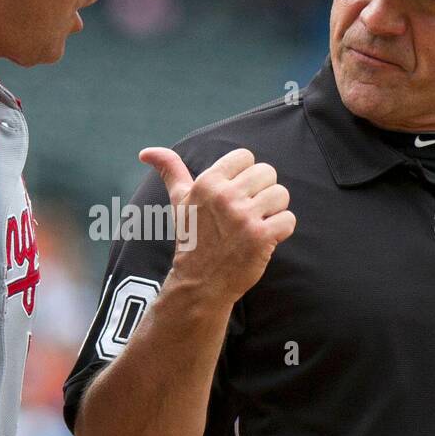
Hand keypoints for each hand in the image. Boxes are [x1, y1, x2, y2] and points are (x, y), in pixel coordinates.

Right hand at [141, 146, 295, 305]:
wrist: (200, 283)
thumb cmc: (192, 239)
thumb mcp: (179, 202)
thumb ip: (170, 171)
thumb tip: (146, 152)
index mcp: (207, 182)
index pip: (246, 156)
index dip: (245, 176)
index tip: (235, 196)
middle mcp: (224, 196)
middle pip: (268, 172)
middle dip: (262, 192)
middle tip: (246, 214)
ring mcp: (243, 217)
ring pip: (281, 194)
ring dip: (274, 211)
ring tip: (255, 225)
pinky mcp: (261, 237)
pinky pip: (288, 219)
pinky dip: (281, 230)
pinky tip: (263, 240)